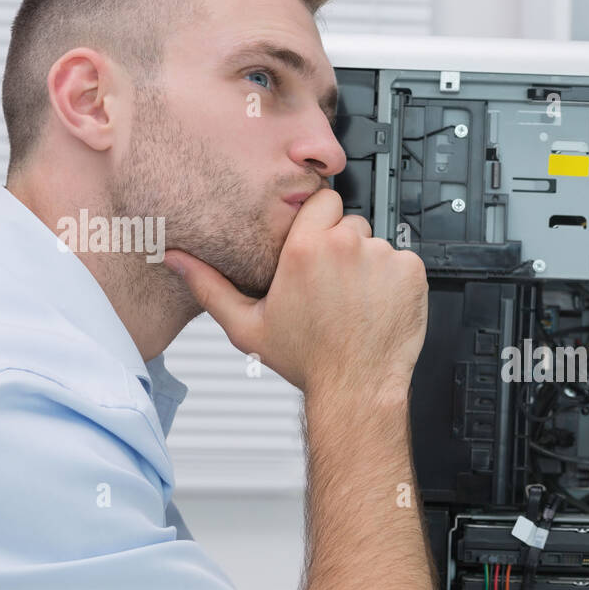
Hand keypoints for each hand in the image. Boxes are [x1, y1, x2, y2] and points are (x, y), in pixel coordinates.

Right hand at [163, 189, 427, 397]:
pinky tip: (379, 306)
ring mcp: (382, 257)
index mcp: (305, 249)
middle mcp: (345, 246)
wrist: (356, 389)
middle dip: (344, 247)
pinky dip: (396, 280)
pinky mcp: (411, 272)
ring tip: (357, 301)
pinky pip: (404, 262)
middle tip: (335, 285)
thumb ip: (209, 286)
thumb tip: (177, 259)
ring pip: (377, 244)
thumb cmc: (308, 361)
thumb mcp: (247, 325)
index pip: (321, 200)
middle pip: (350, 223)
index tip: (318, 244)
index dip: (320, 221)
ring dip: (370, 265)